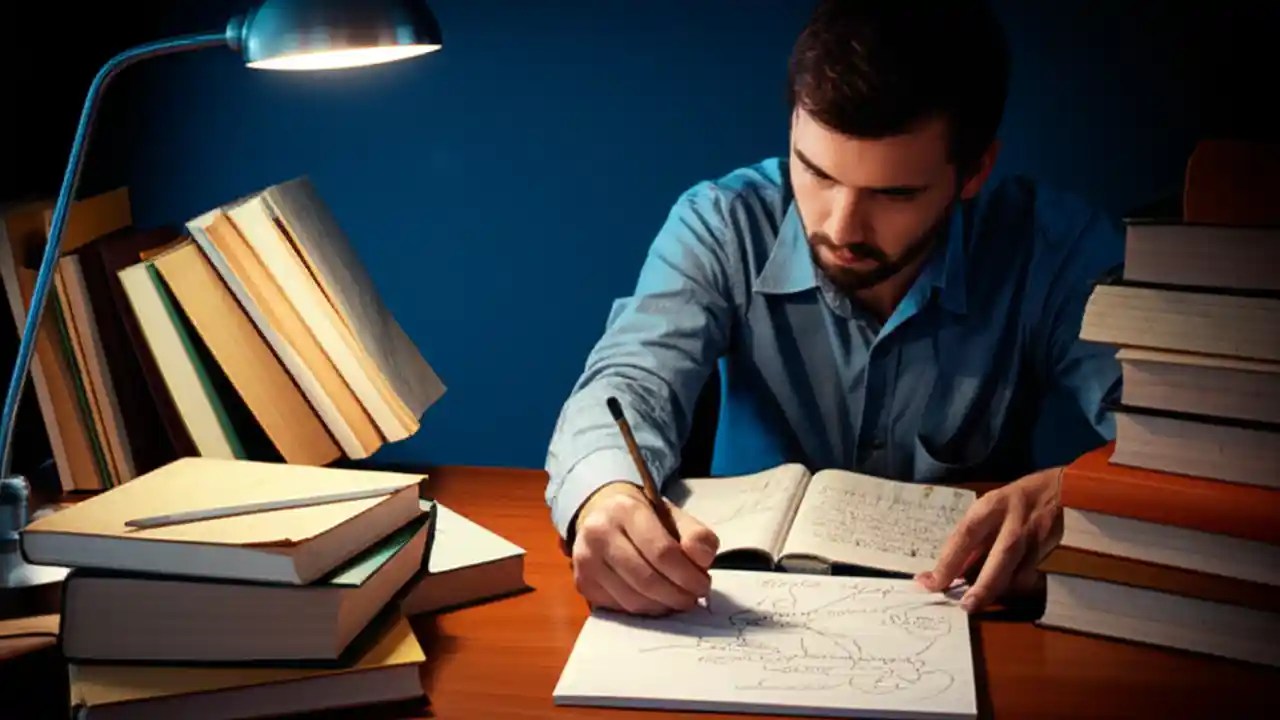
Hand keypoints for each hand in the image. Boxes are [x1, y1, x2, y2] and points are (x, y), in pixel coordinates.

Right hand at [571, 481, 719, 615]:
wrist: (601, 514)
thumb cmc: (643, 517)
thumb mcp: (674, 515)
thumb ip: (696, 535)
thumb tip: (703, 562)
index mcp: (625, 510)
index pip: (662, 552)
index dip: (687, 575)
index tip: (703, 584)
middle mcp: (599, 534)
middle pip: (646, 579)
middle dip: (677, 595)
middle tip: (693, 598)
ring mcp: (586, 560)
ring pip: (632, 599)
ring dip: (662, 607)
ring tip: (677, 599)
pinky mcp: (583, 582)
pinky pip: (619, 608)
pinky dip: (644, 610)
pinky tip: (655, 600)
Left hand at [916, 466, 1064, 611]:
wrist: (1059, 490)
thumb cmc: (1014, 501)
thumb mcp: (988, 509)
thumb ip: (972, 539)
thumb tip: (953, 571)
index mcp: (991, 507)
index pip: (965, 536)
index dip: (948, 562)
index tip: (932, 582)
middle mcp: (1014, 522)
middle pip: (1000, 557)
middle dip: (983, 585)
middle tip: (965, 606)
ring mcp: (1036, 538)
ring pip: (1018, 571)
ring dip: (996, 590)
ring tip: (977, 602)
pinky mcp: (1051, 551)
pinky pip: (1030, 575)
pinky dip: (1014, 585)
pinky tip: (1002, 589)